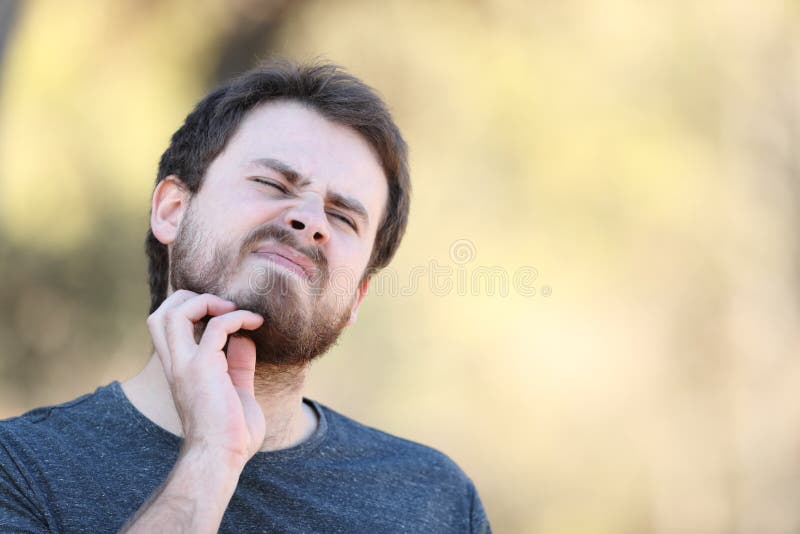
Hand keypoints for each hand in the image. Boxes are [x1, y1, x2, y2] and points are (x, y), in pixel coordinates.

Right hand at [146, 290, 265, 469]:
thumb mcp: (237, 389)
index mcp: (180, 369)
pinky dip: (237, 317)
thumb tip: (244, 338)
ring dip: (206, 301)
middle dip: (190, 298)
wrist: (220, 458)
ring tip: (234, 310)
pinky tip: (256, 323)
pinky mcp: (202, 369)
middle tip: (223, 306)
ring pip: (173, 313)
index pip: (165, 327)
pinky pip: (217, 327)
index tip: (224, 313)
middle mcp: (176, 365)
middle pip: (160, 314)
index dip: (189, 308)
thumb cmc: (230, 433)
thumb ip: (237, 363)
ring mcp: (185, 366)